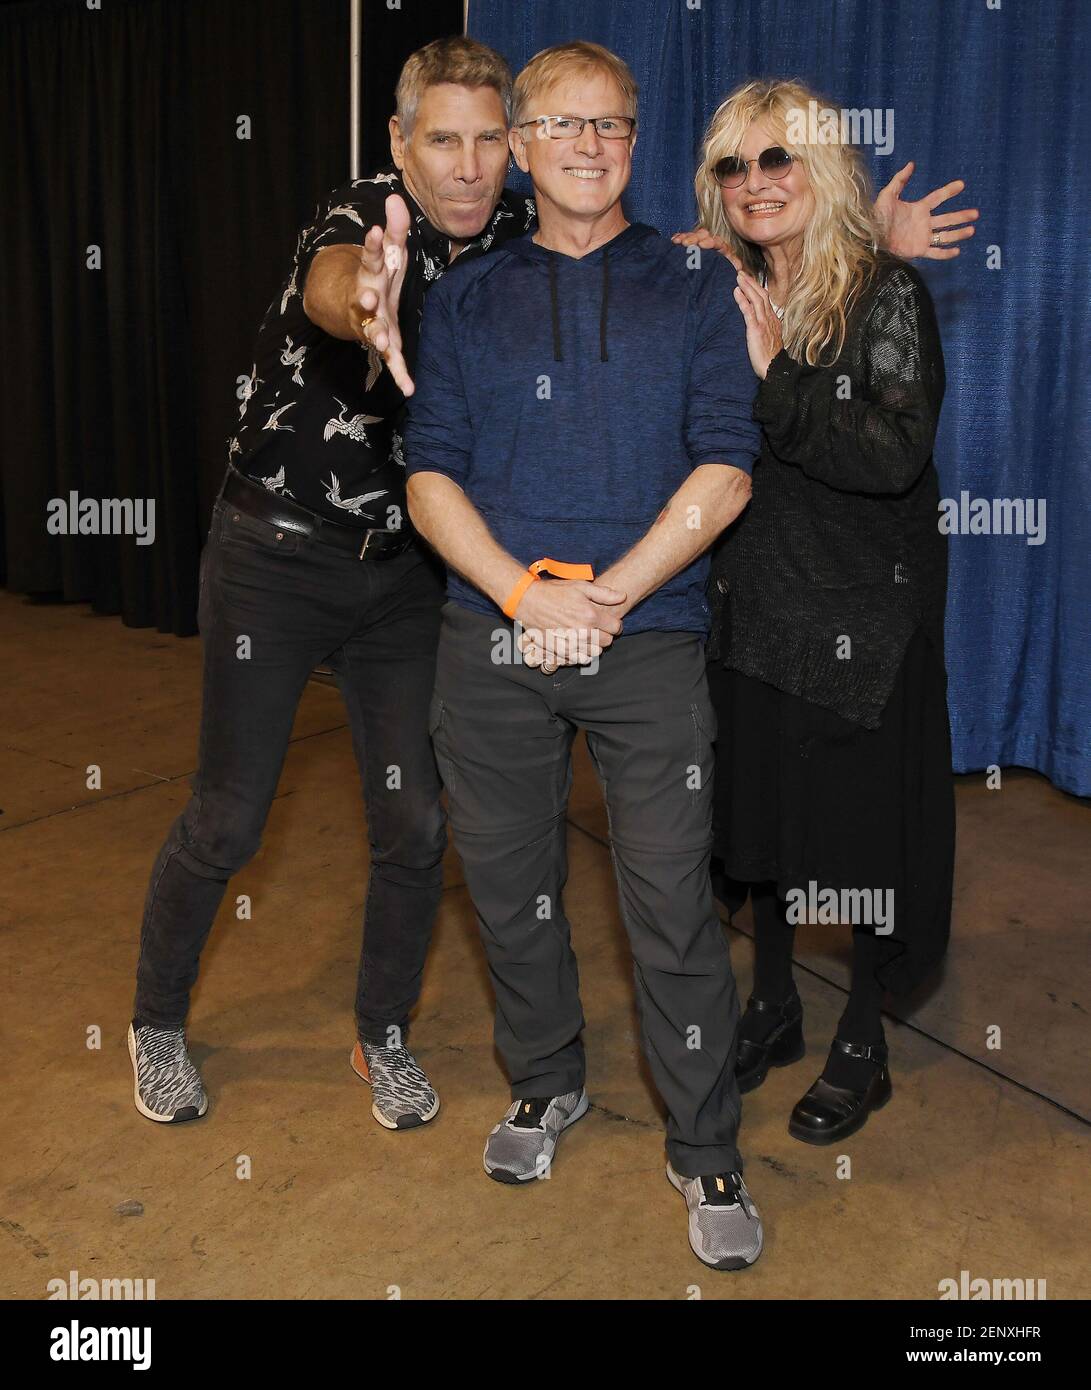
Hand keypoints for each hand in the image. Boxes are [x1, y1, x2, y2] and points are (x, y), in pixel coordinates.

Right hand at [352, 194, 413, 394]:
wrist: (353, 306)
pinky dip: (399, 375)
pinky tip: (409, 389)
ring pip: (371, 330)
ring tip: (379, 342)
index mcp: (371, 274)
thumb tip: (396, 197)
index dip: (375, 245)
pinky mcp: (382, 343)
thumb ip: (396, 228)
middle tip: (369, 296)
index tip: (375, 232)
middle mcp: (367, 299)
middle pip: (365, 298)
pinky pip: (391, 361)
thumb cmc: (379, 277)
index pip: (372, 256)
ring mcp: (371, 323)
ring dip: (375, 335)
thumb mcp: (389, 252)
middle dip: (366, 299)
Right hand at [514, 579, 626, 672]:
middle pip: (607, 642)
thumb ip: (604, 594)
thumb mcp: (581, 586)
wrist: (529, 601)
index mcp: (590, 615)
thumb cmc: (555, 592)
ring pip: (595, 652)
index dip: (615, 624)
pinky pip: (581, 658)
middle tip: (597, 627)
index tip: (609, 621)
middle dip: (605, 634)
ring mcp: (571, 644)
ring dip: (594, 645)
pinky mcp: (561, 651)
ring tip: (586, 634)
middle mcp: (583, 632)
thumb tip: (622, 597)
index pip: (616, 628)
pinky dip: (582, 652)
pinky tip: (577, 642)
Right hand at [671, 228, 742, 272]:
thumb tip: (739, 268)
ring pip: (693, 237)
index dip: (710, 242)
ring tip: (677, 241)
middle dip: (694, 238)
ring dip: (685, 238)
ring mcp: (701, 246)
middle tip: (685, 243)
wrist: (714, 288)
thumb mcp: (731, 274)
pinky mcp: (691, 248)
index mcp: (723, 250)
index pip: (717, 242)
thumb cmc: (724, 279)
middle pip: (703, 236)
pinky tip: (674, 240)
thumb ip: (735, 268)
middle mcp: (712, 245)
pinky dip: (679, 239)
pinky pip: (685, 240)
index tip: (702, 244)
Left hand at [732, 271, 782, 379]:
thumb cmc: (770, 358)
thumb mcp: (769, 340)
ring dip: (747, 286)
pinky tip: (736, 291)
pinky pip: (749, 311)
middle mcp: (770, 319)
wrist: (775, 369)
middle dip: (751, 282)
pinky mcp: (756, 330)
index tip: (749, 280)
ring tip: (738, 276)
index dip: (757, 288)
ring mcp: (763, 323)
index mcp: (773, 320)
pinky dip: (742, 300)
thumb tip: (756, 325)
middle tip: (741, 272)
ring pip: (756, 299)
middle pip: (762, 295)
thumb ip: (765, 329)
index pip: (766, 299)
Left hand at [875, 162, 978, 260]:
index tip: (962, 184)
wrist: (869, 237)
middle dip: (961, 216)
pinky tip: (957, 250)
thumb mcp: (887, 195)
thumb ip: (900, 180)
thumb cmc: (876, 217)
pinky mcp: (918, 250)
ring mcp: (922, 237)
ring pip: (945, 235)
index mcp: (918, 209)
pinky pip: (935, 252)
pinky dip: (946, 253)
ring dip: (958, 233)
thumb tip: (911, 164)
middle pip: (947, 218)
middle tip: (976, 213)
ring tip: (972, 230)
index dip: (949, 191)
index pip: (938, 198)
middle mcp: (923, 223)